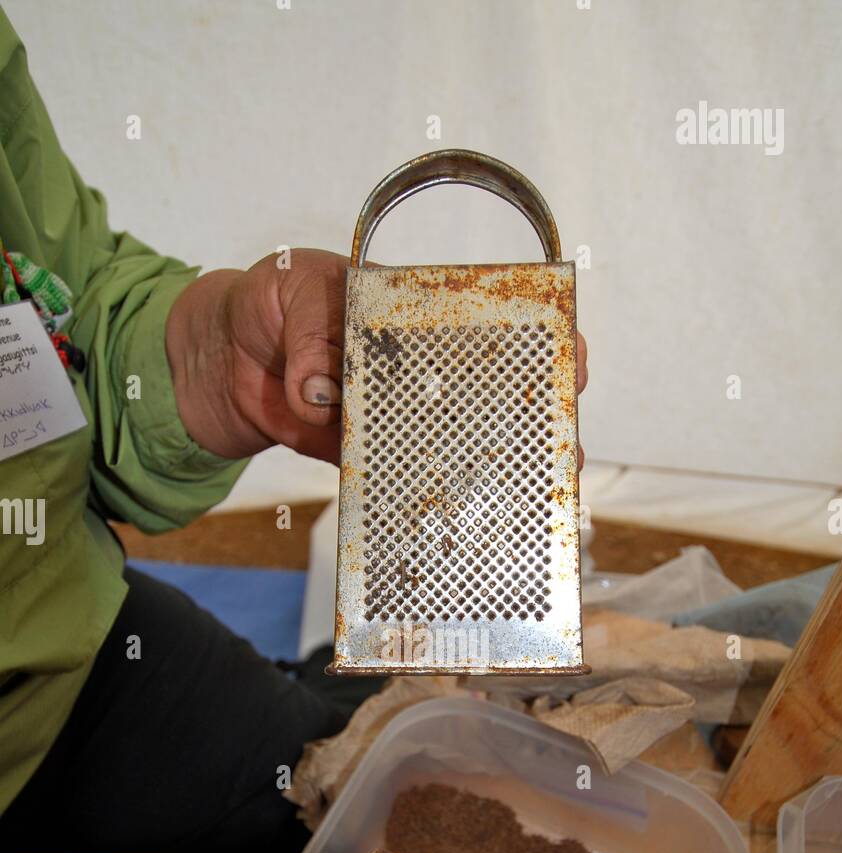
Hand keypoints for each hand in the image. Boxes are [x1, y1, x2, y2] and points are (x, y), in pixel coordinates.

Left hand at [165, 248, 588, 463]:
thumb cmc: (264, 304)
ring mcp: (394, 416)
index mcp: (413, 312)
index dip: (539, 334)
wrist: (214, 362)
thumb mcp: (287, 289)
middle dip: (534, 412)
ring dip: (491, 465)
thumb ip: (311, 330)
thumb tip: (323, 390)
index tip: (568, 351)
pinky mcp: (364, 456)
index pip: (489, 318)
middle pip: (489, 389)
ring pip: (455, 441)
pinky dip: (423, 497)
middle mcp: (416, 367)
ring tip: (530, 488)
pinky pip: (400, 478)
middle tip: (561, 435)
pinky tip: (455, 514)